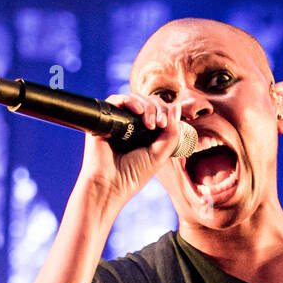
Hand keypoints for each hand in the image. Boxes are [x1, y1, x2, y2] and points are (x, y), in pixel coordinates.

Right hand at [77, 92, 180, 211]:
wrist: (110, 184)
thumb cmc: (134, 174)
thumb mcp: (160, 154)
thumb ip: (172, 133)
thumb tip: (177, 106)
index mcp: (147, 133)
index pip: (160, 112)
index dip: (168, 113)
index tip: (167, 126)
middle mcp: (133, 125)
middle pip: (150, 102)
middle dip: (159, 109)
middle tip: (161, 125)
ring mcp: (119, 121)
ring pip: (136, 99)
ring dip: (148, 107)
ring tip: (150, 124)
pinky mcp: (106, 119)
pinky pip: (116, 100)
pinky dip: (130, 101)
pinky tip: (138, 112)